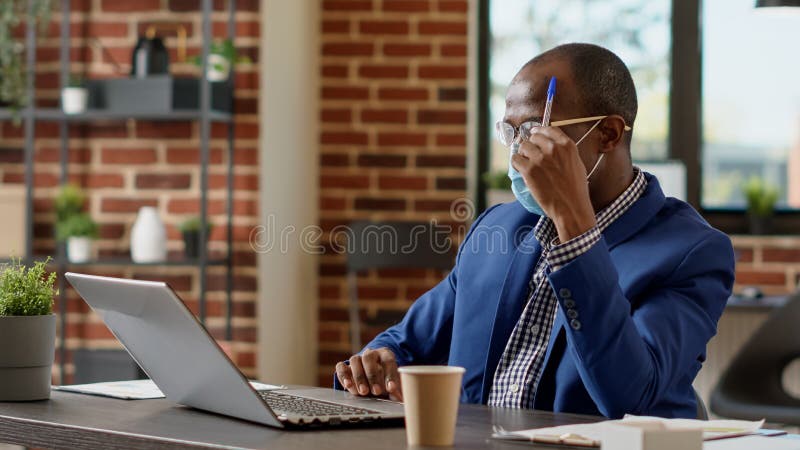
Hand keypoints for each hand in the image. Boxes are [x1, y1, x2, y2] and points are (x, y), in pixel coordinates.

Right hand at [336, 347, 402, 400]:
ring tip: (363, 392)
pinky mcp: (345, 367)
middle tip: (376, 391)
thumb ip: (396, 390)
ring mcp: (356, 359)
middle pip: (368, 357)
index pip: (388, 360)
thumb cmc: (385, 381)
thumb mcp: (393, 384)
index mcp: (385, 354)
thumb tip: (401, 399)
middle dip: (372, 375)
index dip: (390, 374)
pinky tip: (348, 386)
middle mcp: (370, 354)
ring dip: (359, 377)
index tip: (391, 388)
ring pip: (354, 360)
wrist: (373, 379)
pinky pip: (341, 367)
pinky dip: (343, 376)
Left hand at [511, 126, 595, 241]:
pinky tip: (521, 169)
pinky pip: (515, 159)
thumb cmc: (576, 189)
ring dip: (523, 154)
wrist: (570, 207)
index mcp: (567, 146)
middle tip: (531, 154)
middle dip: (531, 144)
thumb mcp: (576, 164)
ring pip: (523, 146)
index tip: (534, 133)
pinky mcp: (529, 170)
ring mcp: (540, 159)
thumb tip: (550, 144)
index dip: (539, 131)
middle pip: (534, 137)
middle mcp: (553, 149)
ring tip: (526, 163)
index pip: (549, 129)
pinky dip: (516, 163)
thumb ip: (564, 152)